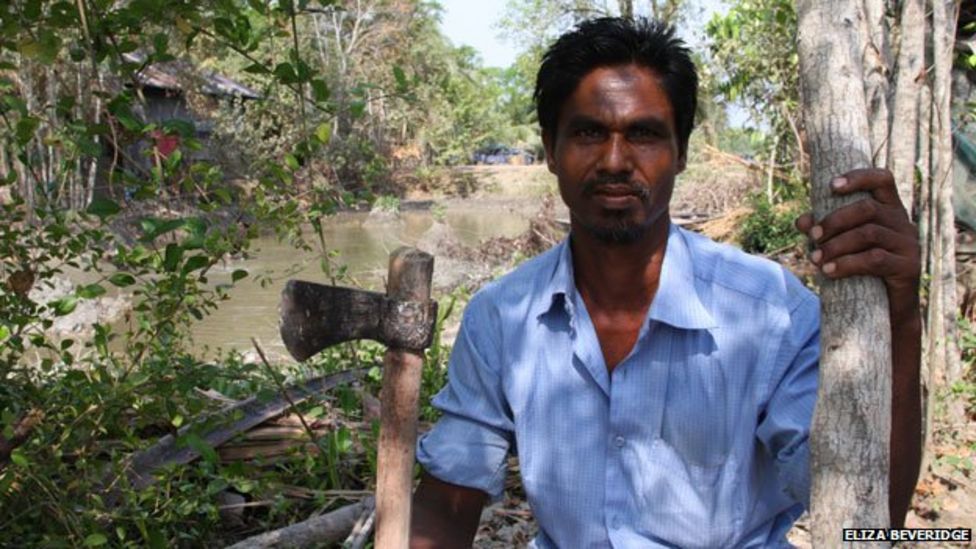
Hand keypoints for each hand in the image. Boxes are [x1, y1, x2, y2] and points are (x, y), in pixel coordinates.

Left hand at [794, 168, 920, 304]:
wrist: (889, 308)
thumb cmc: (862, 269)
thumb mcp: (842, 246)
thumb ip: (824, 231)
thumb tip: (801, 220)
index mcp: (889, 209)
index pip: (882, 180)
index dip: (859, 177)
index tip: (831, 186)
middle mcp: (903, 222)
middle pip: (867, 209)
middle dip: (834, 221)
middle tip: (812, 236)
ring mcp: (908, 244)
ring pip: (869, 234)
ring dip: (836, 245)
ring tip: (815, 259)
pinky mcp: (908, 267)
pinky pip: (874, 260)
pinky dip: (846, 264)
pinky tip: (828, 271)